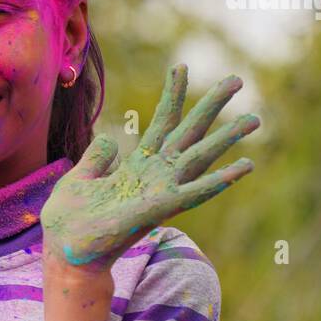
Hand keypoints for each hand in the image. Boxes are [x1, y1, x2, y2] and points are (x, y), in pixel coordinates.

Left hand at [41, 63, 258, 270]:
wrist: (66, 253)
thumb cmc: (70, 221)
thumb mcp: (79, 178)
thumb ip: (96, 158)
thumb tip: (110, 139)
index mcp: (136, 166)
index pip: (160, 123)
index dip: (172, 96)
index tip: (182, 66)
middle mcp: (155, 176)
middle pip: (189, 134)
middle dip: (212, 107)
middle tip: (237, 79)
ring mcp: (160, 192)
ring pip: (200, 159)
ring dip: (227, 139)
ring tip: (255, 119)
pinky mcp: (158, 210)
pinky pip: (194, 193)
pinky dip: (220, 180)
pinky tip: (244, 167)